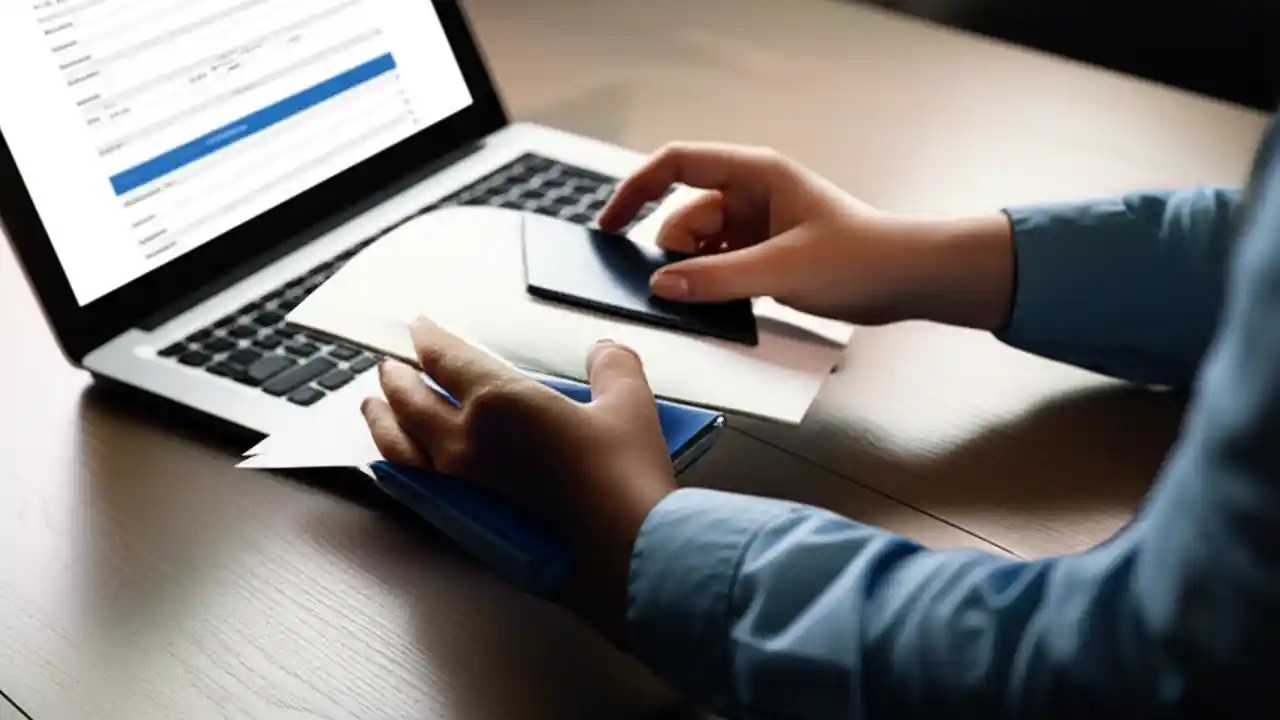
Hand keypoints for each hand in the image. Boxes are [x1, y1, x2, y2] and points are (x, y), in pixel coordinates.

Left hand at [360, 318, 675, 639]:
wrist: (625, 555)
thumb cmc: (623, 482)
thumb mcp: (628, 405)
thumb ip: (612, 367)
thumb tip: (604, 352)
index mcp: (497, 401)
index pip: (446, 358)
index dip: (429, 337)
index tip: (420, 328)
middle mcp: (464, 442)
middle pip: (409, 400)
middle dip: (395, 377)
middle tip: (388, 366)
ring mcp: (457, 487)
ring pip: (398, 447)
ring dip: (381, 421)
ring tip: (372, 409)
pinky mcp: (463, 525)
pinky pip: (412, 489)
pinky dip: (396, 469)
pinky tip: (398, 470)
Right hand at [598, 142, 1014, 329]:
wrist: (910, 280)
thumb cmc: (862, 256)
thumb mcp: (783, 269)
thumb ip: (718, 278)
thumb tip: (662, 284)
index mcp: (755, 173)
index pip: (676, 164)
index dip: (635, 189)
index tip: (608, 223)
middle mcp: (751, 194)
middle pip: (683, 216)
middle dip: (673, 253)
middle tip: (677, 290)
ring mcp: (757, 226)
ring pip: (699, 247)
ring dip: (696, 274)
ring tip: (713, 301)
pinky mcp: (765, 255)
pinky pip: (720, 267)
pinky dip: (713, 285)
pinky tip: (723, 305)